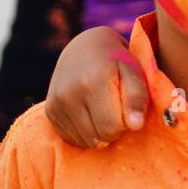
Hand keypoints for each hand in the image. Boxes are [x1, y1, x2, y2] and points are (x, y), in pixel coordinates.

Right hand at [45, 26, 147, 147]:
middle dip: (113, 130)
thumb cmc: (116, 62)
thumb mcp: (134, 72)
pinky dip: (86, 133)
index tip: (128, 108)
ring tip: (104, 110)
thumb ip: (137, 98)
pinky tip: (91, 114)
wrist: (85, 47)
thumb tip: (136, 126)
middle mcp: (69, 94)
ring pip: (86, 141)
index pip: (112, 127)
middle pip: (98, 138)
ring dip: (100, 133)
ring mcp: (56, 104)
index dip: (126, 123)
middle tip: (117, 109)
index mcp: (92, 83)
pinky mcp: (50, 112)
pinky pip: (72, 139)